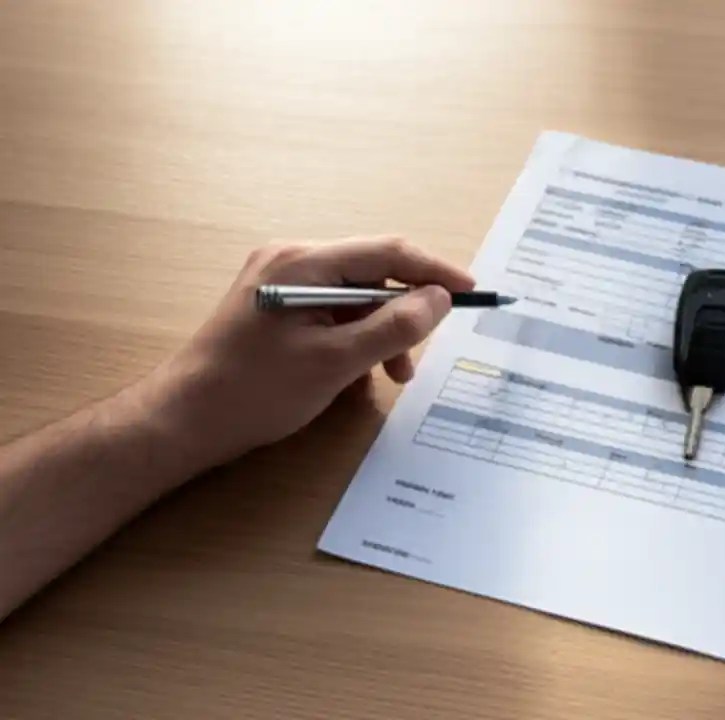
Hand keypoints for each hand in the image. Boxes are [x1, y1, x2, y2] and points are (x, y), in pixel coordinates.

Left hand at [147, 236, 473, 468]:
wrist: (184, 421)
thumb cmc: (254, 391)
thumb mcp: (335, 362)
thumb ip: (393, 328)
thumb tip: (438, 300)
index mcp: (302, 262)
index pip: (385, 252)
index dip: (433, 271)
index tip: (470, 291)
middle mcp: (290, 261)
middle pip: (370, 275)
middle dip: (402, 315)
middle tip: (419, 357)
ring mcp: (279, 283)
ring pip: (353, 299)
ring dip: (379, 334)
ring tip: (388, 378)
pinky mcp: (273, 308)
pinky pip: (331, 314)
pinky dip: (352, 341)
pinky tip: (354, 376)